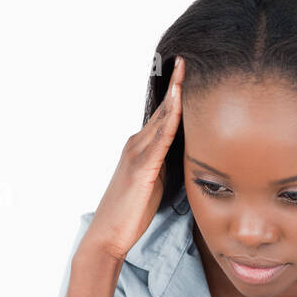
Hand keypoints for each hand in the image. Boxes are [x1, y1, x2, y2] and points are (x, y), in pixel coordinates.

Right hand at [85, 55, 186, 262]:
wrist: (108, 236)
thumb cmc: (130, 215)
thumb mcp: (153, 184)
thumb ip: (165, 166)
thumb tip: (185, 157)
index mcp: (140, 149)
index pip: (162, 116)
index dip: (175, 95)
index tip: (187, 73)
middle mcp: (136, 146)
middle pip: (162, 110)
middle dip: (176, 85)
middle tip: (188, 60)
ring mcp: (137, 155)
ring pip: (161, 119)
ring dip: (175, 95)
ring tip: (186, 71)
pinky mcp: (142, 169)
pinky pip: (160, 139)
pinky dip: (171, 119)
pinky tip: (180, 104)